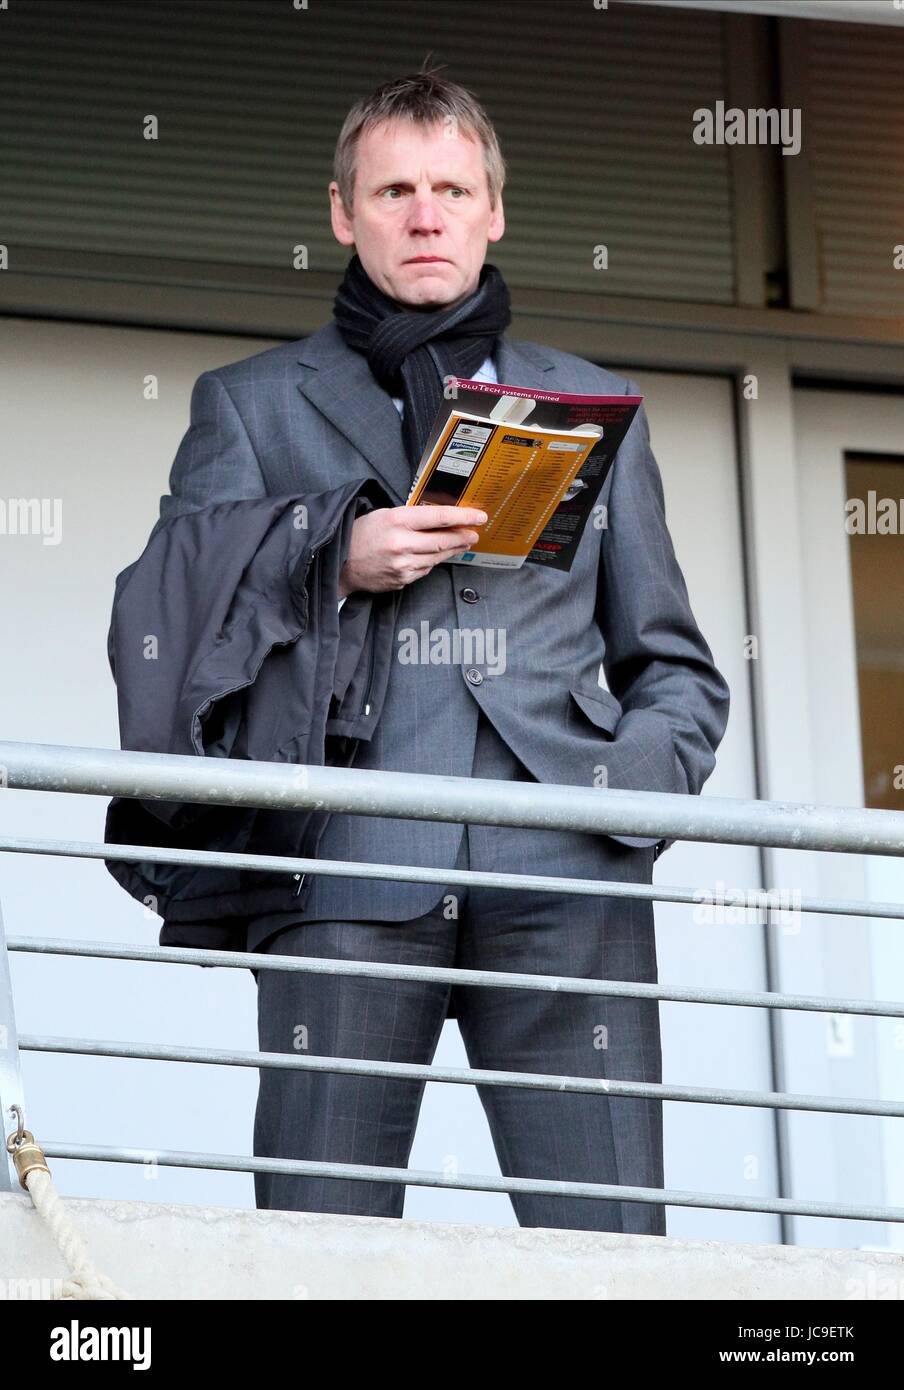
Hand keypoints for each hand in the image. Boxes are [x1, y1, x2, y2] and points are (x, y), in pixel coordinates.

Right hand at [338, 504, 487, 596]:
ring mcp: (403, 564)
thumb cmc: (362, 534)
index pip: (438, 517)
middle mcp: (401, 543)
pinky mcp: (403, 579)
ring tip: (461, 543)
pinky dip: (432, 561)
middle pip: (443, 540)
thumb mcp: (385, 515)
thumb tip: (441, 519)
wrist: (341, 564)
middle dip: (463, 536)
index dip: (463, 516)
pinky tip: (434, 555)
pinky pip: (426, 569)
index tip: (479, 516)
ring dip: (452, 550)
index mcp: (397, 521)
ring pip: (437, 556)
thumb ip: (412, 517)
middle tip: (474, 534)